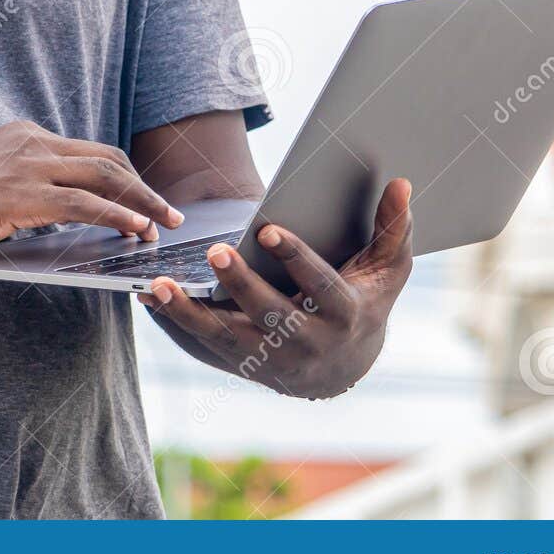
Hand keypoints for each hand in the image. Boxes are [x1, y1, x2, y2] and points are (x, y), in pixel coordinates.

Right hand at [0, 120, 183, 267]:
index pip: (90, 152)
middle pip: (107, 160)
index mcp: (24, 136)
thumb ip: (28, 188)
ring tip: (163, 227)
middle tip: (169, 214)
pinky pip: (82, 204)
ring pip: (103, 178)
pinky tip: (134, 231)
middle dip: (144, 189)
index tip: (146, 198)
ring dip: (141, 205)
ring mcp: (25, 165)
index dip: (125, 177)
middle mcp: (30, 142)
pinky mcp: (19, 194)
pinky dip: (116, 216)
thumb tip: (67, 216)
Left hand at [140, 179, 414, 398]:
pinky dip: (176, 325)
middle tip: (213, 252)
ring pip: (225, 339)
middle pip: (268, 316)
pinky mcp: (240, 366)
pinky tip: (151, 299)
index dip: (295, 259)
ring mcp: (269, 360)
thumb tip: (402, 183)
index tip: (267, 230)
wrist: (343, 370)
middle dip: (240, 285)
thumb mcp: (388, 271)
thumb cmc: (364, 304)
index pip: (319, 287)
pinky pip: (203, 348)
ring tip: (160, 285)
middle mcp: (306, 344)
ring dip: (189, 313)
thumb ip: (394, 229)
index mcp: (343, 316)